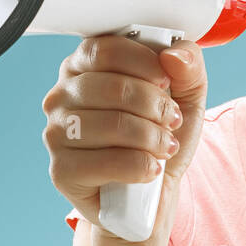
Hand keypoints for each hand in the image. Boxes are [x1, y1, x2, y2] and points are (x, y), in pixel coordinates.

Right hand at [41, 36, 206, 235]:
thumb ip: (188, 65)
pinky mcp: (61, 170)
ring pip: (112, 124)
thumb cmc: (159, 138)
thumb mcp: (186, 96)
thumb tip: (174, 55)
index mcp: (83, 68)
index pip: (105, 49)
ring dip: (152, 138)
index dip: (144, 63)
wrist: (151, 196)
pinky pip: (107, 162)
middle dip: (155, 106)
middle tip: (171, 121)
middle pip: (112, 87)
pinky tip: (150, 169)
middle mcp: (61, 97)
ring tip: (164, 147)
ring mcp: (56, 133)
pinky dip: (141, 166)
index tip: (166, 81)